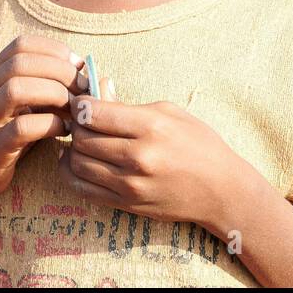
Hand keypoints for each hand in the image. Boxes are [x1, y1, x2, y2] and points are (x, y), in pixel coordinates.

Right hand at [0, 35, 85, 218]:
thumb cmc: (7, 134)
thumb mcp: (22, 104)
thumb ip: (44, 85)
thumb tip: (82, 69)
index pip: (21, 45)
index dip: (54, 50)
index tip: (78, 66)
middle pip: (21, 63)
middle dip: (59, 71)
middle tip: (83, 87)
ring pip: (16, 90)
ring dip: (53, 93)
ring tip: (73, 107)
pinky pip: (22, 128)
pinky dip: (49, 124)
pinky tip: (64, 130)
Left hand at [58, 81, 248, 233]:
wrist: (221, 190)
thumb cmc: (198, 144)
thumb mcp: (170, 112)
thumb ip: (129, 104)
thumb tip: (98, 89)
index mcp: (150, 127)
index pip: (93, 112)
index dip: (79, 104)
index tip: (81, 103)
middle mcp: (138, 157)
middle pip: (82, 137)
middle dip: (76, 126)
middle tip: (81, 122)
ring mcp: (131, 184)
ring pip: (77, 162)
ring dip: (73, 149)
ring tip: (82, 142)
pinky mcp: (127, 204)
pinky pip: (82, 188)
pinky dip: (71, 173)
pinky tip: (78, 162)